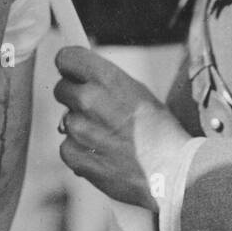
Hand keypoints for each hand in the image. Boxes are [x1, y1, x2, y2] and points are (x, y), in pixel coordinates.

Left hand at [54, 46, 191, 211]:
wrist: (170, 172)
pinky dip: (80, 152)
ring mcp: (79, 128)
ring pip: (66, 120)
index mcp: (107, 78)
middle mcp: (88, 99)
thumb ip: (107, 83)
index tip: (73, 74)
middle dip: (74, 98)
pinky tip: (103, 156)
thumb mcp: (138, 93)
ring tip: (107, 139)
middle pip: (61, 89)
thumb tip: (84, 78)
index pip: (65, 57)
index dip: (69, 67)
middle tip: (96, 112)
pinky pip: (66, 147)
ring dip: (81, 128)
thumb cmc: (160, 132)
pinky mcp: (75, 155)